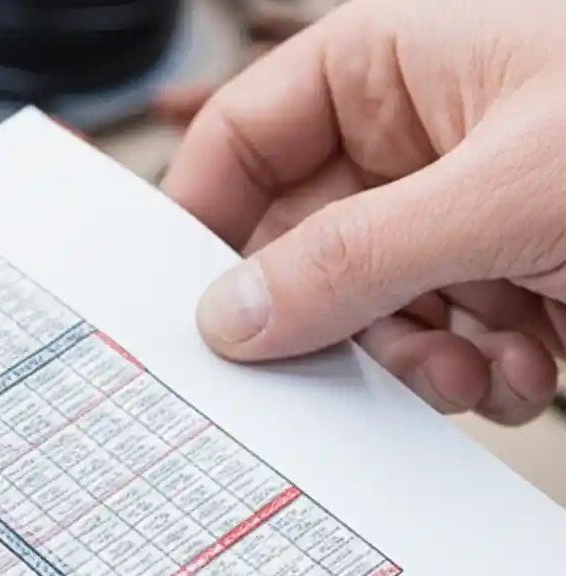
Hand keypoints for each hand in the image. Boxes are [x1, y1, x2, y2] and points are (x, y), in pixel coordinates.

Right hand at [162, 0, 565, 424]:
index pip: (246, 135)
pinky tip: (534, 363)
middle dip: (338, 316)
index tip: (188, 304)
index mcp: (393, 64)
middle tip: (355, 362)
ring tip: (482, 365)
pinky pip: (440, 332)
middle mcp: (418, 134)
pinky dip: (478, 368)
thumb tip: (236, 312)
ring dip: (417, 355)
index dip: (206, 217)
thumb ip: (355, 256)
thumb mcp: (510, 190)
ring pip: (369, 304)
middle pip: (303, 239)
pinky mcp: (512, 267)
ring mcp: (463, 206)